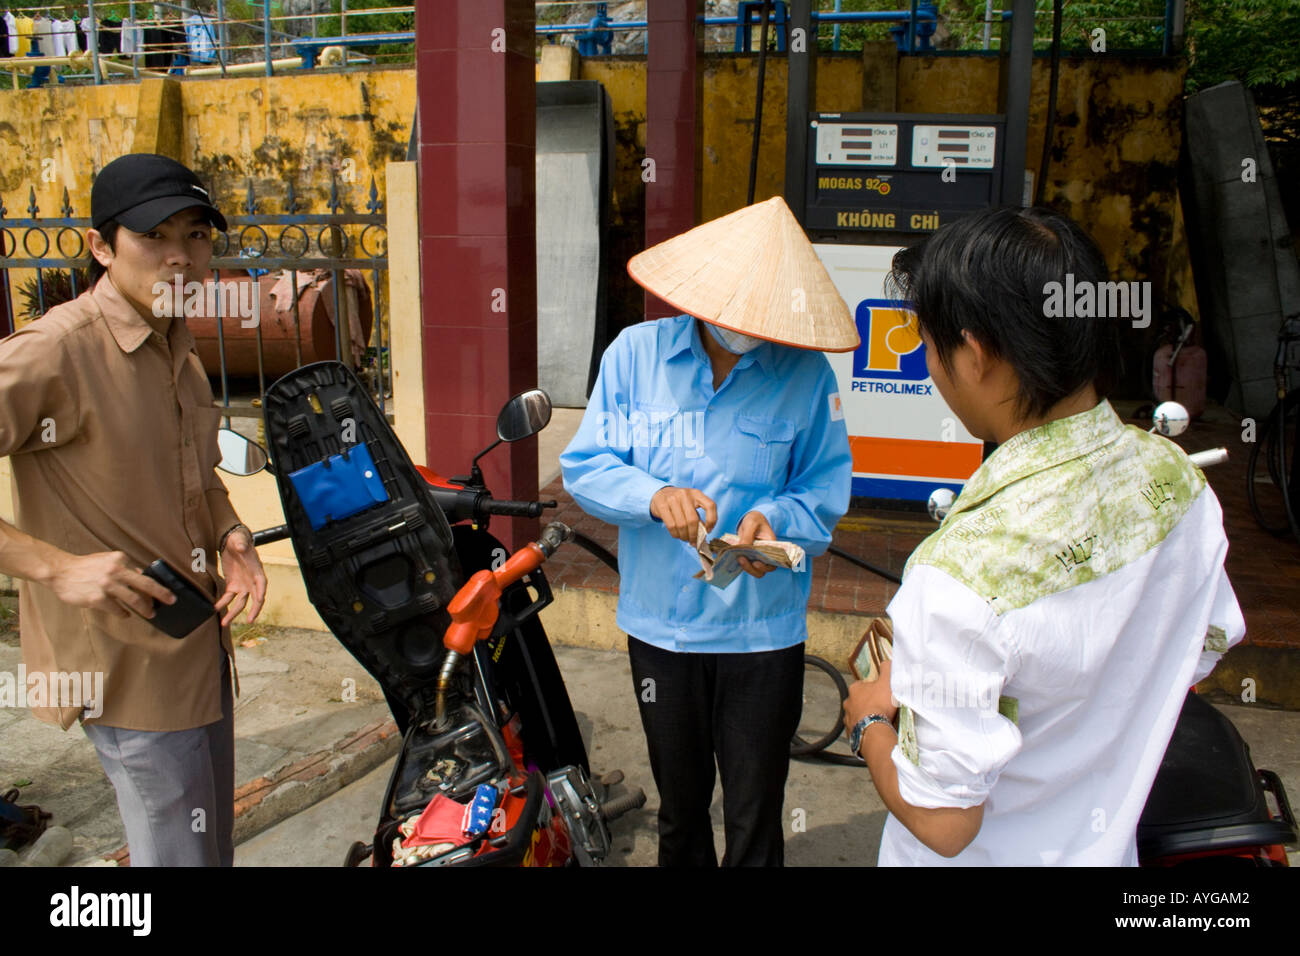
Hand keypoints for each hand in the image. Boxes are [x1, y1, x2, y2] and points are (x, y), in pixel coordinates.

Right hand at [48, 551, 175, 618]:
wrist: (60, 571)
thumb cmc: (85, 567)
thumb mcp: (107, 560)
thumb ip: (123, 568)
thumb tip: (143, 577)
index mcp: (120, 559)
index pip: (142, 574)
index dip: (154, 585)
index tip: (164, 592)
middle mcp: (115, 571)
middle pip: (146, 584)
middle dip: (161, 594)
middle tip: (171, 600)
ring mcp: (107, 585)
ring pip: (134, 600)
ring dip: (145, 609)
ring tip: (150, 613)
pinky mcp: (97, 598)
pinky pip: (118, 609)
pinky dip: (124, 614)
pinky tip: (125, 615)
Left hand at [215, 527, 266, 626]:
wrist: (231, 542)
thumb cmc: (239, 540)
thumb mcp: (239, 540)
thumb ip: (240, 543)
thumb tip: (241, 547)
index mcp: (257, 571)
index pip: (262, 584)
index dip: (261, 593)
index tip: (259, 602)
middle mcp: (252, 581)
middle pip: (254, 599)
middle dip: (252, 611)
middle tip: (249, 621)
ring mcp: (242, 585)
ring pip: (240, 603)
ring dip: (233, 613)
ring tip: (224, 623)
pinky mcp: (232, 585)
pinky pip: (228, 598)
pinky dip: (222, 603)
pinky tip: (215, 608)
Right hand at [650, 487, 716, 543]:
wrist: (660, 494)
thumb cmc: (679, 502)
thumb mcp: (691, 504)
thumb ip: (697, 517)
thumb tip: (702, 536)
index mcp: (696, 494)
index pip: (710, 505)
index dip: (712, 520)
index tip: (708, 530)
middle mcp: (685, 495)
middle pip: (693, 520)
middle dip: (694, 534)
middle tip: (694, 541)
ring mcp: (673, 499)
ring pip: (682, 525)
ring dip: (684, 536)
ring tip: (685, 538)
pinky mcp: (662, 506)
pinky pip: (671, 525)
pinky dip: (676, 534)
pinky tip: (677, 535)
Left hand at [734, 510, 776, 577]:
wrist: (750, 519)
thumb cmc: (755, 520)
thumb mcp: (751, 524)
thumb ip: (747, 536)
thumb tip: (741, 548)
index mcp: (772, 547)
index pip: (773, 562)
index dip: (765, 566)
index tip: (756, 563)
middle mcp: (766, 555)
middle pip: (762, 570)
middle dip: (752, 569)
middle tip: (741, 559)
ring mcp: (757, 557)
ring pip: (753, 570)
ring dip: (746, 567)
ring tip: (738, 558)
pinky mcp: (748, 557)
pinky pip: (745, 565)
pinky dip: (739, 564)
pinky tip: (731, 558)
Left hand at [843, 658, 899, 741]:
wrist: (874, 729)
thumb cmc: (880, 704)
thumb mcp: (887, 682)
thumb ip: (887, 669)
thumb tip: (886, 662)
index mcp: (855, 689)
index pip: (863, 685)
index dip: (873, 689)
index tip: (881, 694)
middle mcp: (848, 702)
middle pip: (858, 700)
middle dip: (868, 703)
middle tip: (880, 707)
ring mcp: (848, 718)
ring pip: (857, 715)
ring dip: (865, 716)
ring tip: (878, 720)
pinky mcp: (850, 731)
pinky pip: (858, 728)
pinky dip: (865, 728)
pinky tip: (873, 729)